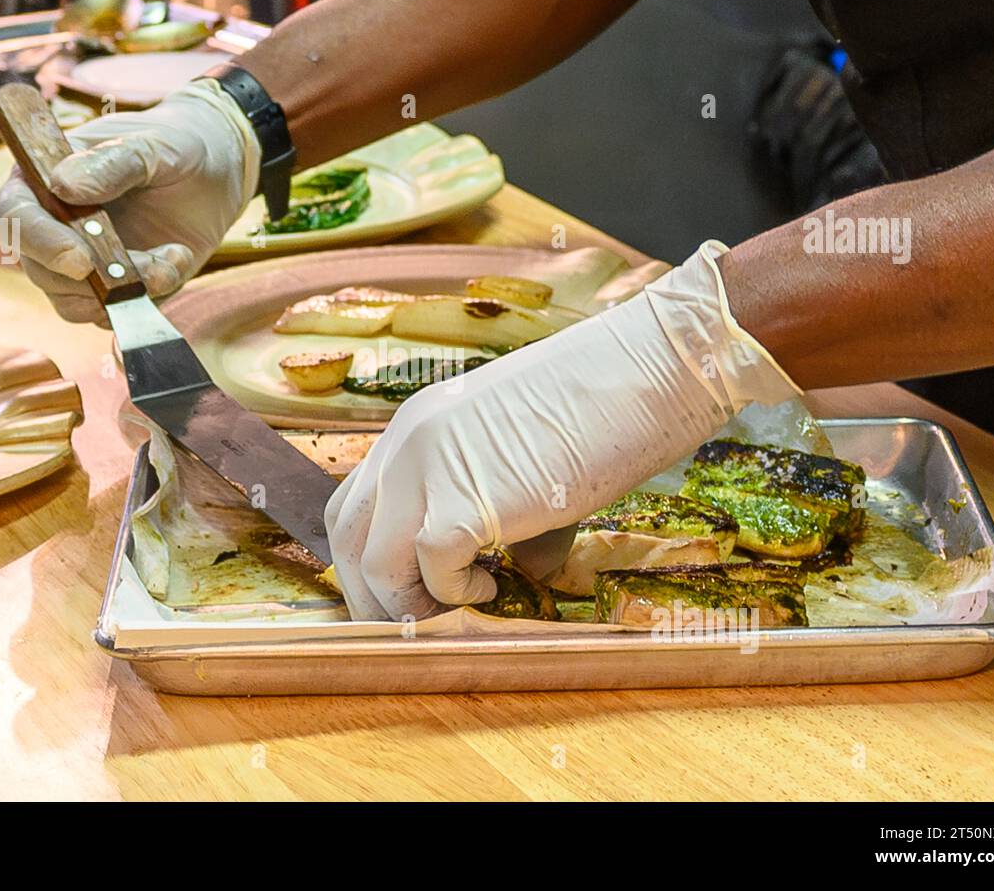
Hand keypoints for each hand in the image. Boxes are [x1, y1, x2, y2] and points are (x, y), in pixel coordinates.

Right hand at [0, 79, 260, 322]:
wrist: (216, 172)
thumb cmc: (175, 146)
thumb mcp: (152, 146)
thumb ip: (112, 164)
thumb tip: (63, 186)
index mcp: (44, 179)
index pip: (16, 216)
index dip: (41, 243)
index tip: (81, 262)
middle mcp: (53, 225)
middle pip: (40, 271)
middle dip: (91, 281)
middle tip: (148, 268)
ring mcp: (82, 262)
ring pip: (74, 302)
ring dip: (124, 293)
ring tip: (172, 258)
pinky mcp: (113, 288)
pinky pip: (114, 311)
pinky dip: (147, 299)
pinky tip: (177, 260)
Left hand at [323, 241, 801, 620]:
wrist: (645, 370)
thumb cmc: (604, 407)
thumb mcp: (530, 458)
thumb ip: (507, 512)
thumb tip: (520, 572)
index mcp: (415, 428)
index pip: (353, 505)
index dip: (367, 559)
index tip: (403, 592)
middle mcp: (406, 445)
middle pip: (347, 539)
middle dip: (374, 595)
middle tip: (423, 622)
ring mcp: (429, 470)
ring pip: (373, 562)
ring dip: (410, 602)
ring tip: (464, 605)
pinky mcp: (465, 500)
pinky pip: (431, 569)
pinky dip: (457, 592)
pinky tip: (496, 584)